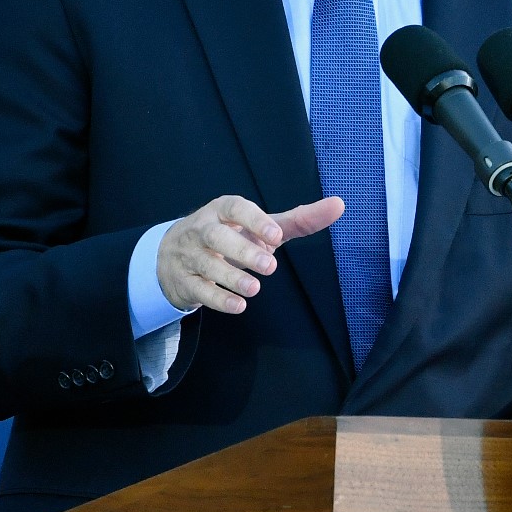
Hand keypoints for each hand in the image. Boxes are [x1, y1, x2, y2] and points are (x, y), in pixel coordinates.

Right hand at [157, 194, 344, 313]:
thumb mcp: (260, 227)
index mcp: (223, 210)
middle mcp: (202, 229)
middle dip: (243, 251)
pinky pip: (199, 289)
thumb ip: (298, 220)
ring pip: (207, 264)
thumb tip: (339, 205)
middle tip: (270, 266)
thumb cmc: (229, 237)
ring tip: (255, 288)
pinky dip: (218, 298)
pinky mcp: (184, 281)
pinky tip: (238, 305)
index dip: (254, 220)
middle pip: (217, 236)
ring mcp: (190, 255)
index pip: (235, 208)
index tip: (276, 235)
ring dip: (231, 277)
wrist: (172, 256)